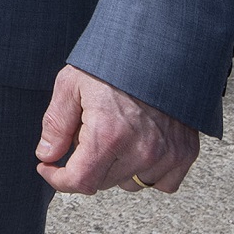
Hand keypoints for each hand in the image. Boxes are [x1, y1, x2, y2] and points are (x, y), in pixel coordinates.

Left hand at [35, 65, 199, 194]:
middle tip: (86, 131)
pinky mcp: (186, 153)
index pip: (81, 182)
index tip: (49, 168)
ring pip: (130, 184)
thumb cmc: (111, 65)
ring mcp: (167, 154)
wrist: (159, 49)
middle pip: (102, 183)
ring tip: (114, 134)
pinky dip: (148, 172)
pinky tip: (138, 146)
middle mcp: (141, 151)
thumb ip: (56, 124)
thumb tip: (47, 156)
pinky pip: (162, 183)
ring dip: (116, 169)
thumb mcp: (70, 85)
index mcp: (108, 135)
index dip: (59, 179)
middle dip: (86, 164)